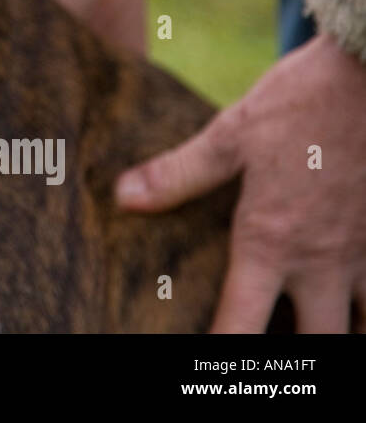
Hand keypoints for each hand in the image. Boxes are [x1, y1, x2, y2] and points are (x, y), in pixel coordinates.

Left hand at [116, 32, 365, 331]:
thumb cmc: (301, 103)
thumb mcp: (230, 135)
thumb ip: (178, 174)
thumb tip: (123, 198)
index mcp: (271, 242)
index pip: (242, 325)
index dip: (221, 355)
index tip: (207, 363)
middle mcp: (322, 262)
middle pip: (319, 347)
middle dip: (297, 360)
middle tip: (270, 351)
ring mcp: (365, 253)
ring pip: (365, 325)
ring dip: (342, 330)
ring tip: (317, 324)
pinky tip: (354, 290)